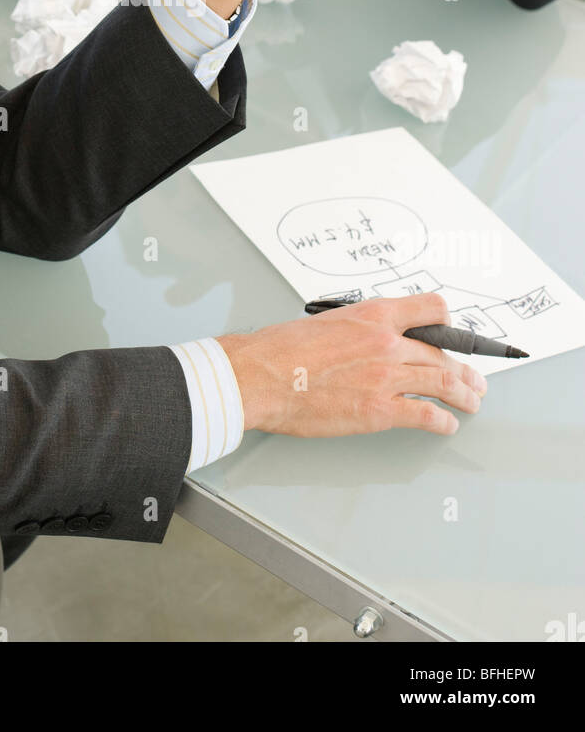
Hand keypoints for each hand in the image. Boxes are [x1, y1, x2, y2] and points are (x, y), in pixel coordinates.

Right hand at [216, 292, 486, 436]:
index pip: (430, 309)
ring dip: (464, 394)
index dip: (446, 323)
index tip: (451, 333)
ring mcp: (387, 377)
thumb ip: (357, 330)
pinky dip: (443, 421)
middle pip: (441, 353)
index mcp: (373, 315)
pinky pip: (426, 415)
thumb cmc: (281, 349)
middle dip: (462, 370)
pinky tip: (447, 425)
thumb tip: (369, 341)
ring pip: (443, 382)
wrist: (261, 375)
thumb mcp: (327, 321)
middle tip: (472, 380)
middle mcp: (387, 342)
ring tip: (472, 402)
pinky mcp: (380, 410)